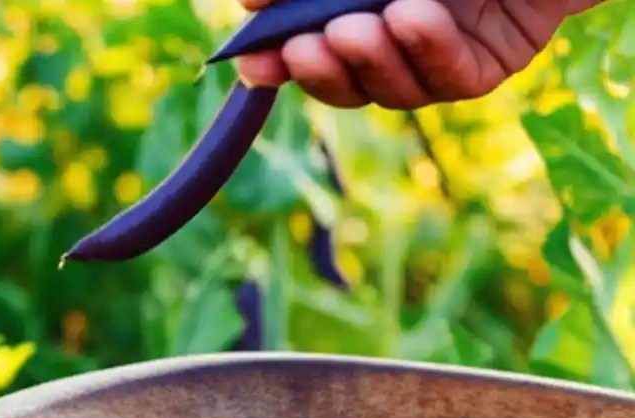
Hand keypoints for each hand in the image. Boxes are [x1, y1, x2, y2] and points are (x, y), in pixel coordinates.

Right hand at [234, 0, 602, 109]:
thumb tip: (247, 2)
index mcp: (358, 14)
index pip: (308, 52)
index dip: (274, 64)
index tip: (249, 62)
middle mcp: (398, 39)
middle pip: (346, 84)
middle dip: (319, 72)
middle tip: (301, 48)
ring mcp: (442, 58)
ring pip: (394, 89)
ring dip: (371, 61)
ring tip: (357, 28)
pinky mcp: (488, 66)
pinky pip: (449, 78)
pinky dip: (426, 50)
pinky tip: (412, 16)